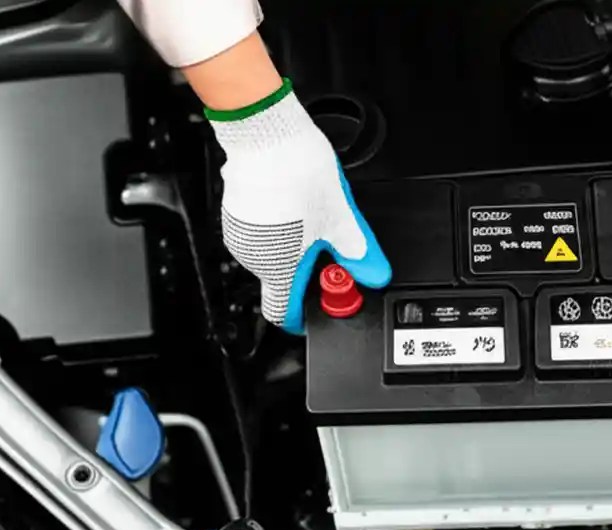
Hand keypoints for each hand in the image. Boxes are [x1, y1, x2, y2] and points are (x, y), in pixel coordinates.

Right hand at [209, 80, 390, 333]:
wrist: (267, 131)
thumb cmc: (297, 172)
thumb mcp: (342, 218)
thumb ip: (359, 253)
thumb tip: (374, 273)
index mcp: (279, 267)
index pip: (284, 314)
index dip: (305, 316)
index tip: (322, 305)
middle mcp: (254, 257)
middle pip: (282, 282)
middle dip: (310, 273)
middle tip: (335, 253)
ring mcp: (241, 234)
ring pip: (274, 255)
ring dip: (298, 249)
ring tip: (319, 220)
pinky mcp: (237, 213)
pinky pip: (264, 234)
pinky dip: (284, 230)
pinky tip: (300, 207)